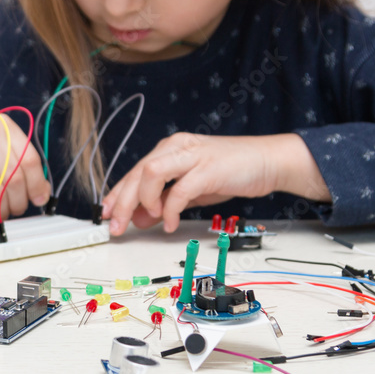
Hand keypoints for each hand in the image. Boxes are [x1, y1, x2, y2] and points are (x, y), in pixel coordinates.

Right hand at [0, 115, 51, 220]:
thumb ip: (17, 161)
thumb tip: (42, 190)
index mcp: (3, 125)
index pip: (29, 159)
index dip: (37, 184)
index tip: (39, 198)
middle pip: (15, 178)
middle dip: (19, 200)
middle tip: (17, 208)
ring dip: (2, 208)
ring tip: (1, 211)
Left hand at [101, 133, 329, 234]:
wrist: (267, 161)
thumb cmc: (230, 172)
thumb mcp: (191, 189)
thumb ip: (165, 201)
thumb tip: (139, 218)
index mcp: (169, 149)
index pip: (134, 171)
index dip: (117, 193)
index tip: (106, 214)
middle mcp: (176, 147)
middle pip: (138, 172)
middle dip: (123, 202)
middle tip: (116, 226)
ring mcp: (192, 155)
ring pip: (151, 172)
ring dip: (144, 199)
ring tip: (148, 218)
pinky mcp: (208, 168)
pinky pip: (180, 190)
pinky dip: (170, 209)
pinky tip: (170, 224)